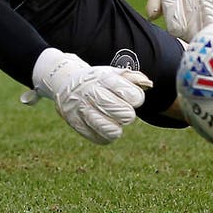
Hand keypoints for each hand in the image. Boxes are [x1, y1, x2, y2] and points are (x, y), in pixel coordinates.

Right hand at [24, 49, 151, 144]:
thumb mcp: (112, 73)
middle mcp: (91, 93)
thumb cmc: (97, 80)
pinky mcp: (76, 124)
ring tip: (114, 120)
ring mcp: (82, 110)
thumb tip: (148, 84)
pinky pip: (99, 139)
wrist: (64, 82)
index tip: (132, 97)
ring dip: (117, 127)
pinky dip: (105, 135)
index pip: (131, 95)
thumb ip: (133, 78)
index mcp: (104, 79)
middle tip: (123, 110)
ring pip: (111, 130)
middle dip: (128, 114)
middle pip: (124, 114)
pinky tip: (102, 125)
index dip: (136, 98)